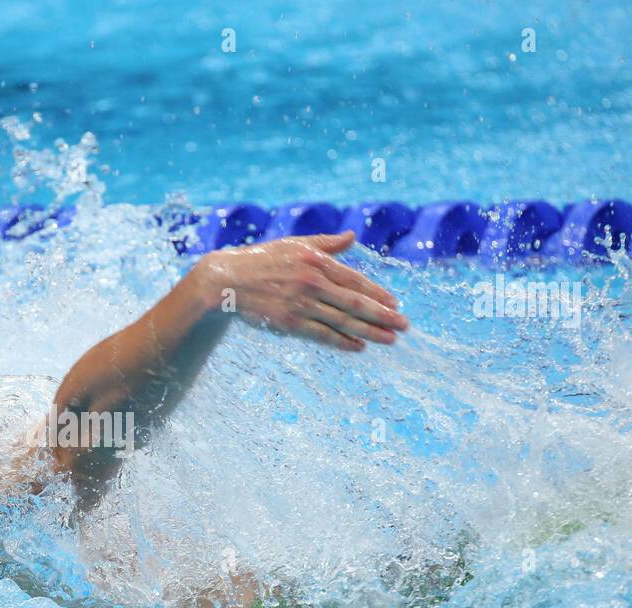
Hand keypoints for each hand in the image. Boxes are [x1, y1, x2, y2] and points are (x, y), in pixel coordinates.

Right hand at [192, 231, 407, 350]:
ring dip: (369, 331)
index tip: (395, 303)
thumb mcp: (295, 243)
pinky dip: (341, 341)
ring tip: (389, 339)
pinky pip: (321, 334)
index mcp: (316, 261)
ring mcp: (301, 304)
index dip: (377, 293)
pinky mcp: (289, 322)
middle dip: (382, 315)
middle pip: (354, 302)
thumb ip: (326, 242)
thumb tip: (352, 236)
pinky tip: (358, 346)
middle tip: (403, 325)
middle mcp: (312, 283)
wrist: (227, 280)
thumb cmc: (262, 259)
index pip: (354, 280)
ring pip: (342, 321)